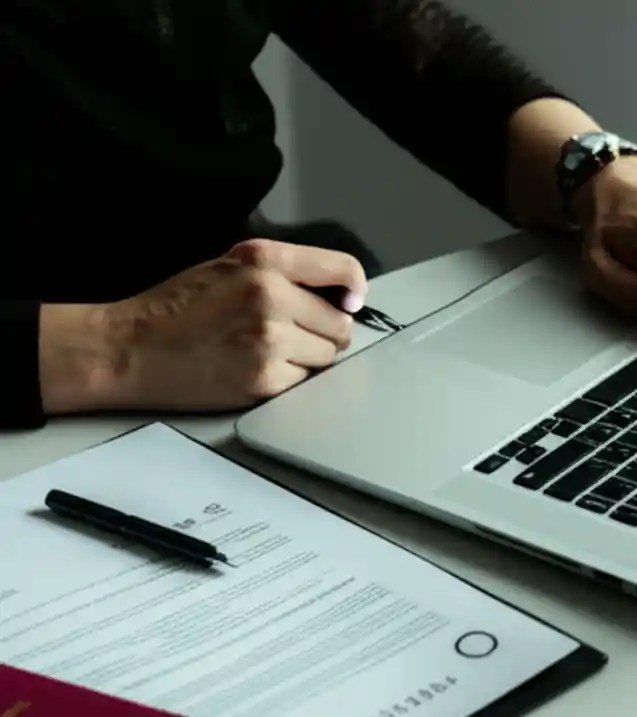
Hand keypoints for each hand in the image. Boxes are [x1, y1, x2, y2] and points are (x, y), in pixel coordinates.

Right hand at [97, 239, 366, 410]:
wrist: (128, 349)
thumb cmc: (177, 307)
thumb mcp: (230, 266)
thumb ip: (284, 272)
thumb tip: (341, 294)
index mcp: (265, 259)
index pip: (343, 269)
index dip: (353, 289)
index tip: (350, 302)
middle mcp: (272, 295)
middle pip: (340, 324)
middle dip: (322, 331)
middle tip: (287, 333)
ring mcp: (269, 339)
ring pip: (327, 356)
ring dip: (307, 358)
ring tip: (265, 350)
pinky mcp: (264, 379)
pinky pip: (304, 382)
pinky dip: (287, 379)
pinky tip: (254, 368)